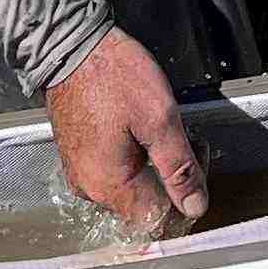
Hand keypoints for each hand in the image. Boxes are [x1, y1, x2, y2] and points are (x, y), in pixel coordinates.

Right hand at [44, 27, 207, 240]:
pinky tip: (147, 132)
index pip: (157, 222)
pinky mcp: (80, 156)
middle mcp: (91, 188)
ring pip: (132, 190)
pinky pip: (116, 173)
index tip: (197, 166)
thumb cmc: (113, 76)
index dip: (184, 201)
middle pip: (145, 207)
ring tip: (170, 131)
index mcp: (110, 186)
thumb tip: (194, 207)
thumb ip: (179, 168)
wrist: (71, 46)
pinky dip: (138, 159)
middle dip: (174, 181)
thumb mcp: (159, 119)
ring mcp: (82, 173)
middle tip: (191, 143)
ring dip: (157, 168)